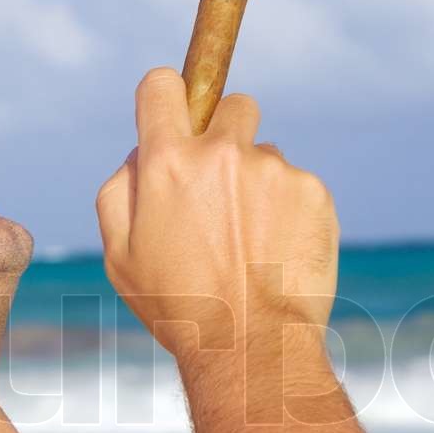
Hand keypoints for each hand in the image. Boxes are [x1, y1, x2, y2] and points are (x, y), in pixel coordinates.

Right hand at [95, 68, 339, 363]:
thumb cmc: (179, 305)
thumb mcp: (120, 255)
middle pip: (231, 105)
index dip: (164, 98)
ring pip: (265, 155)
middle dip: (224, 135)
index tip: (171, 116)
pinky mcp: (313, 191)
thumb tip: (140, 153)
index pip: (162, 86)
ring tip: (249, 243)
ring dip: (256, 184)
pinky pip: (297, 184)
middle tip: (219, 191)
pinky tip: (276, 252)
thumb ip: (120, 190)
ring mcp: (274, 170)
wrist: (252, 346)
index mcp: (168, 162)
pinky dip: (288, 211)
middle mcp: (223, 153)